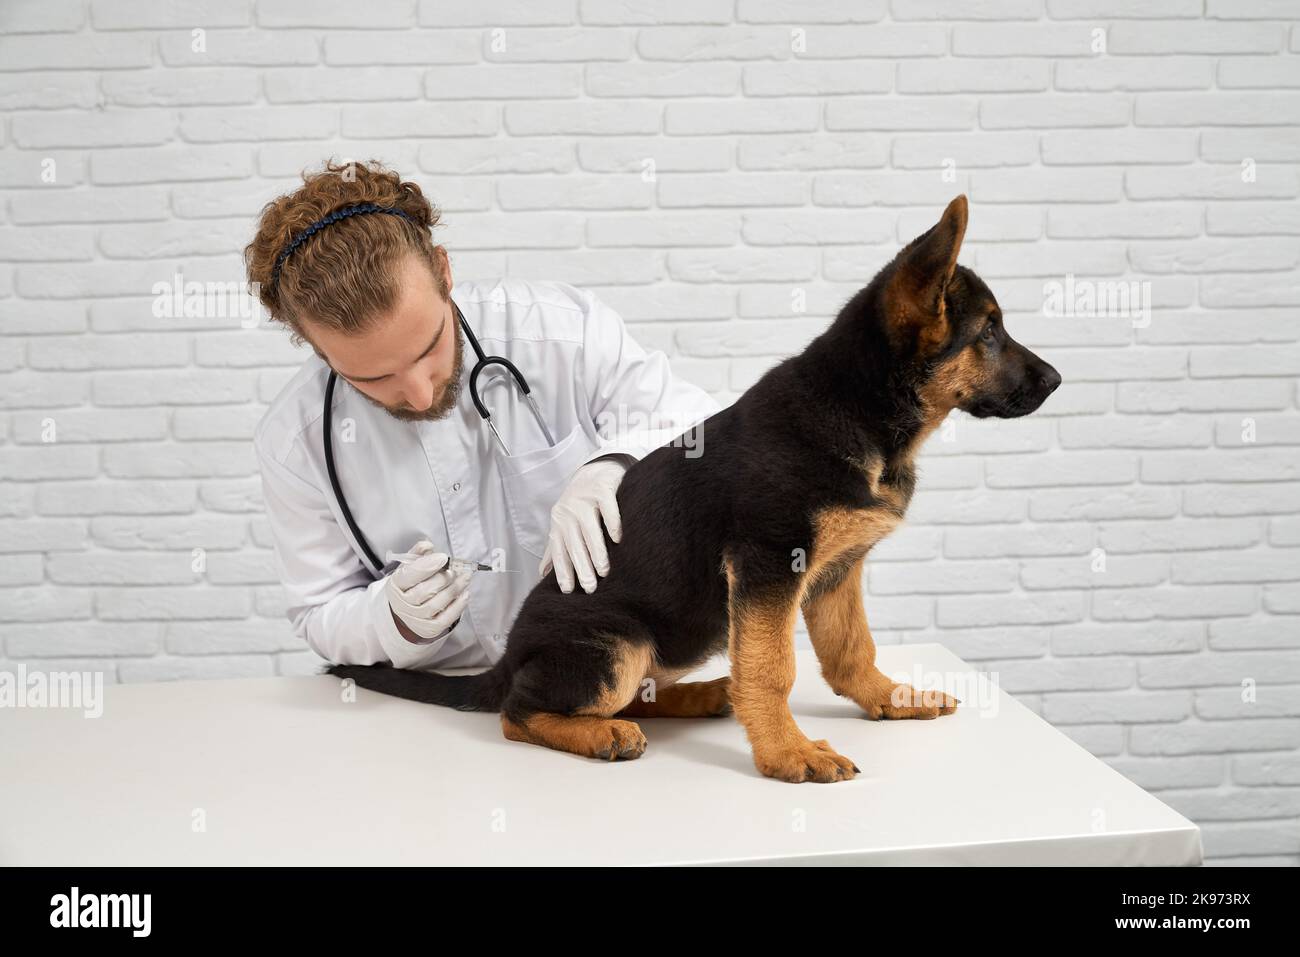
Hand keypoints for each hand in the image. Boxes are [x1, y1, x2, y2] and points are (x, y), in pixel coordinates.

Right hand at [386, 540, 471, 642]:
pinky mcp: (429, 628)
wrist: (408, 610)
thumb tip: (427, 545)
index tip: (443, 557)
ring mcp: (415, 618)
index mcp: (396, 585)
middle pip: (424, 591)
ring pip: (437, 604)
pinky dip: (458, 606)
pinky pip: (445, 619)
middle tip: (455, 570)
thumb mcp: (410, 567)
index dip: (426, 566)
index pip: (408, 576)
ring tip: (465, 578)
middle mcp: (402, 604)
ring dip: (454, 589)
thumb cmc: (412, 584)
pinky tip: (465, 594)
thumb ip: (418, 554)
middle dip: (443, 578)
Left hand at [539, 456, 627, 593]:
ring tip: (604, 571)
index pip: (559, 551)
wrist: (594, 470)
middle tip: (590, 588)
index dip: (563, 571)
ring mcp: (585, 500)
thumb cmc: (580, 504)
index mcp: (558, 523)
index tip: (568, 591)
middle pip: (575, 544)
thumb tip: (542, 573)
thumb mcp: (563, 524)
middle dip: (581, 568)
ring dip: (597, 551)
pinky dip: (613, 523)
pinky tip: (618, 539)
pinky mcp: (603, 489)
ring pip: (590, 529)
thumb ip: (554, 548)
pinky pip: (608, 508)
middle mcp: (569, 512)